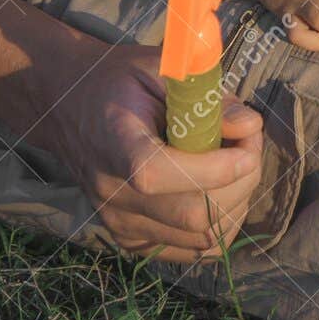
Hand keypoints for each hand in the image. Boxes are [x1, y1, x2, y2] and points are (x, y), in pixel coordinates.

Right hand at [45, 41, 263, 264]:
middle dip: (240, 181)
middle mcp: (112, 193)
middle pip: (191, 214)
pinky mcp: (129, 238)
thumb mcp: (160, 69)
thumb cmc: (119, 81)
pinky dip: (219, 225)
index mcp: (114, 144)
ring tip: (237, 165)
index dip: (215, 166)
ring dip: (235, 203)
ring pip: (199, 238)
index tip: (249, 141)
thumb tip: (249, 126)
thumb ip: (205, 97)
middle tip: (250, 144)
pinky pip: (190, 250)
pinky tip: (221, 192)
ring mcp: (119, 222)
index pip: (160, 173)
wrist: (68, 107)